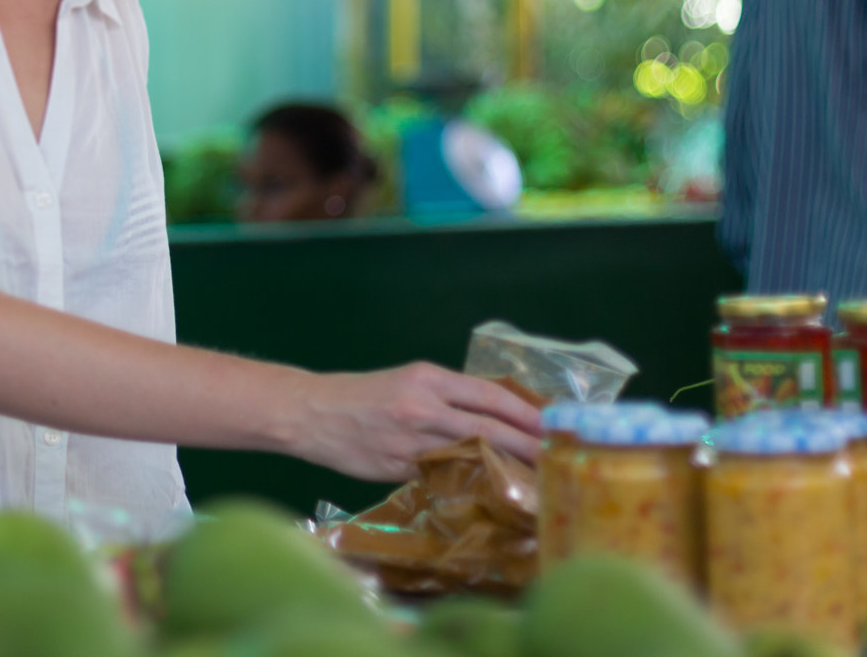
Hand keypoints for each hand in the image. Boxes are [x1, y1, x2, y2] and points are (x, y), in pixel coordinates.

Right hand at [287, 363, 542, 480]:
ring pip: (469, 454)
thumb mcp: (407, 382)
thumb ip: (446, 399)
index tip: (551, 424)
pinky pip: (442, 476)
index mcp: (427, 378)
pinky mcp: (397, 467)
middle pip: (488, 427)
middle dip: (527, 444)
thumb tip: (491, 419)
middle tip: (554, 457)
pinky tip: (488, 489)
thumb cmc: (363, 396)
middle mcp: (422, 406)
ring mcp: (410, 440)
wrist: (312, 413)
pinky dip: (468, 481)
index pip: (488, 395)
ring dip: (504, 466)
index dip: (524, 412)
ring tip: (532, 477)